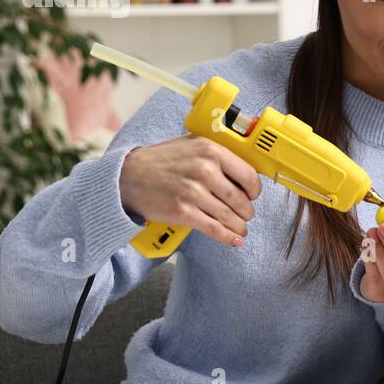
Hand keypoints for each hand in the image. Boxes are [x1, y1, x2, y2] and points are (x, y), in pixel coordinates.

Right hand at [119, 134, 260, 247]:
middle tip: (246, 214)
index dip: (255, 190)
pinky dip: (227, 236)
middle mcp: (204, 170)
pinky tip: (234, 239)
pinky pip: (213, 228)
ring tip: (241, 229)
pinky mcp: (183, 212)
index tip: (253, 196)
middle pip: (241, 199)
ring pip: (229, 216)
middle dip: (247, 211)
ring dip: (239, 226)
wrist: (127, 176)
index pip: (248, 175)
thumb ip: (217, 153)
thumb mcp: (191, 144)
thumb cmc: (161, 160)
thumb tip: (243, 168)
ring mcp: (193, 192)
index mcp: (210, 150)